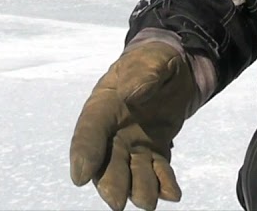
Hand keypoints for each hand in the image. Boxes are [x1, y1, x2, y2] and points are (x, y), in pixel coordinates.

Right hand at [70, 42, 196, 210]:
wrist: (176, 67)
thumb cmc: (155, 60)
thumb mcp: (153, 59)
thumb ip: (144, 74)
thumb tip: (133, 94)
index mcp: (103, 105)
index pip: (89, 131)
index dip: (84, 154)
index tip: (81, 177)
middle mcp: (113, 131)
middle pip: (107, 161)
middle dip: (110, 183)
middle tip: (117, 202)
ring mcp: (133, 144)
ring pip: (132, 172)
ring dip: (139, 189)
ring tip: (149, 203)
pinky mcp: (154, 151)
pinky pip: (157, 170)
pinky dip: (164, 183)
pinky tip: (173, 194)